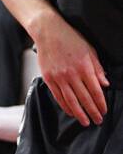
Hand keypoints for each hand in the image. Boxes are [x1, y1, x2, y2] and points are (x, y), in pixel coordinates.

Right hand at [33, 11, 108, 125]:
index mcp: (84, 66)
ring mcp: (58, 77)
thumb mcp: (89, 50)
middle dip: (93, 112)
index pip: (96, 91)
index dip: (101, 104)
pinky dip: (65, 107)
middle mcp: (71, 74)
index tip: (104, 111)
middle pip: (84, 99)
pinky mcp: (48, 78)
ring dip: (80, 114)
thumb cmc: (69, 38)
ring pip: (71, 101)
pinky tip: (71, 112)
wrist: (47, 31)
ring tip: (86, 122)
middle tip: (98, 120)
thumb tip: (105, 84)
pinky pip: (58, 97)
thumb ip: (97, 68)